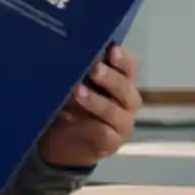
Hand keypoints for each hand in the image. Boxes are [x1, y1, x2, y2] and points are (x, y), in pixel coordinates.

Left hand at [37, 45, 141, 167]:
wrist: (64, 142)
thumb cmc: (73, 103)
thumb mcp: (75, 83)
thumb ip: (78, 69)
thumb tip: (67, 51)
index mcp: (122, 80)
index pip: (129, 65)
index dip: (122, 58)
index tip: (112, 50)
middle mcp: (128, 100)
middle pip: (124, 87)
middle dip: (109, 77)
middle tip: (94, 69)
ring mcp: (123, 123)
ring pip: (114, 111)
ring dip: (95, 101)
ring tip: (77, 92)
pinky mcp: (112, 143)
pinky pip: (104, 133)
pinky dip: (89, 126)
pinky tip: (74, 119)